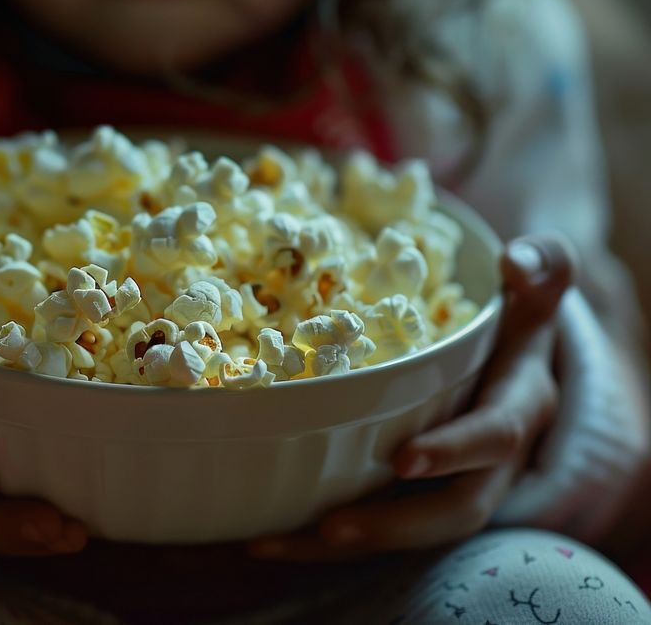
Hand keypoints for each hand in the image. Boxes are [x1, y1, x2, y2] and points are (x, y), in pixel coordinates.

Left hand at [247, 234, 575, 561]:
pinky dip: (321, 539)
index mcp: (518, 408)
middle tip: (332, 526)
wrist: (516, 362)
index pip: (495, 436)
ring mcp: (451, 483)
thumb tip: (517, 262)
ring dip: (341, 543)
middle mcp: (490, 462)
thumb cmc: (515, 320)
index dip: (454, 451)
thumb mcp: (536, 289)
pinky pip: (376, 525)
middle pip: (453, 511)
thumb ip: (542, 267)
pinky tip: (264, 537)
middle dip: (394, 524)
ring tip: (273, 543)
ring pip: (406, 530)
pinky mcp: (416, 494)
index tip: (404, 460)